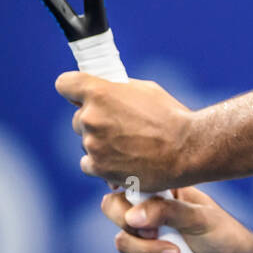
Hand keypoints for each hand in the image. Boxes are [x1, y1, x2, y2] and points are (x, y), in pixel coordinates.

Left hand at [55, 72, 195, 190]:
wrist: (187, 149)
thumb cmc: (171, 117)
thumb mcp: (145, 90)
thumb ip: (119, 91)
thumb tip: (108, 93)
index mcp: (100, 92)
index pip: (65, 84)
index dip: (73, 89)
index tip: (79, 94)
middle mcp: (91, 118)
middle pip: (78, 118)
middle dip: (95, 120)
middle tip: (119, 125)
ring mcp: (93, 145)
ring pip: (86, 142)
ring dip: (100, 143)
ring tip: (129, 146)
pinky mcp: (98, 168)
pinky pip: (89, 164)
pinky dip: (102, 164)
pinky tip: (122, 160)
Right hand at [101, 185, 252, 252]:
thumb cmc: (225, 237)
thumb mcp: (201, 218)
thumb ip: (167, 212)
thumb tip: (131, 217)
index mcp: (165, 190)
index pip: (131, 180)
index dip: (123, 188)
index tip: (135, 202)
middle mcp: (151, 212)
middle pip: (113, 209)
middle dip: (127, 223)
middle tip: (153, 232)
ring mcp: (148, 238)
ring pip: (123, 241)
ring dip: (147, 251)